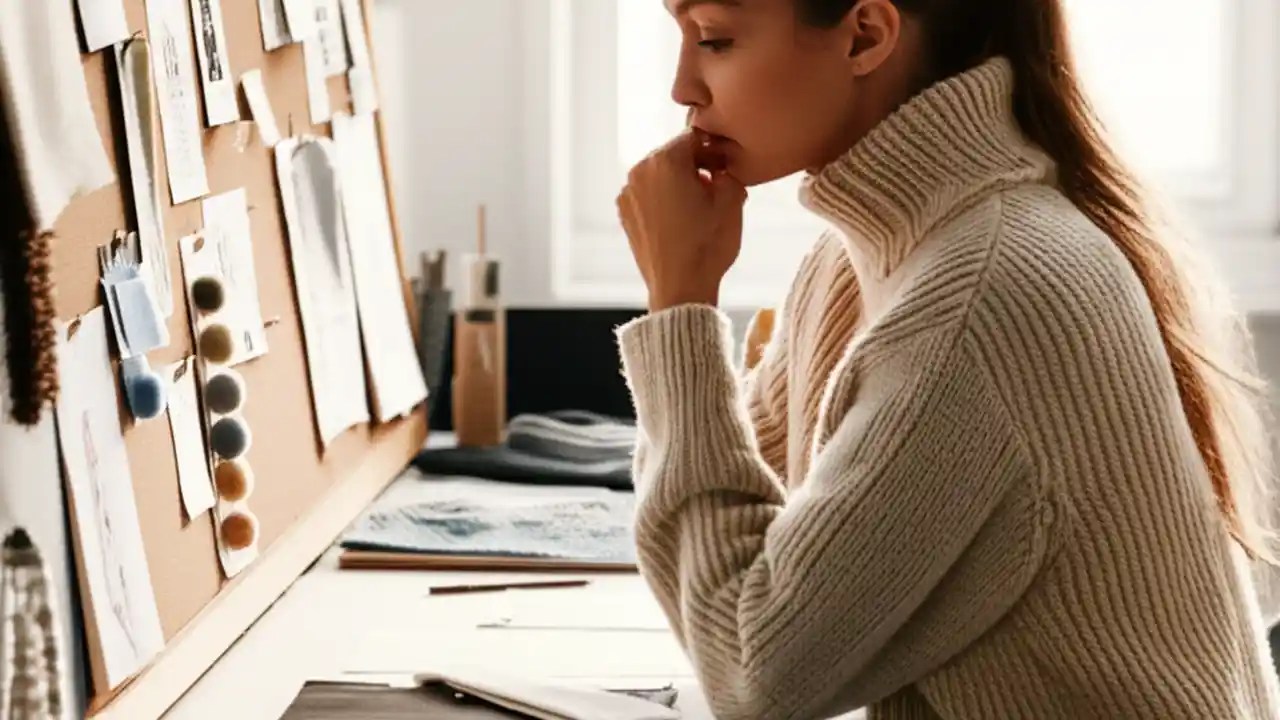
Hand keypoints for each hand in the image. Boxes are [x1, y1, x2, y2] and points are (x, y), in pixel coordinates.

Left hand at [616, 128, 746, 311]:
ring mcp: (628, 194)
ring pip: (659, 176)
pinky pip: (648, 196)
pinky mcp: (625, 215)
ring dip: (678, 183)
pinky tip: (681, 221)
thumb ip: (728, 170)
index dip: (714, 149)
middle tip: (716, 186)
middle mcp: (640, 171)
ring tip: (699, 208)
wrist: (681, 288)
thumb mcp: (732, 199)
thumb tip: (720, 168)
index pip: (693, 137)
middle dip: (695, 166)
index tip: (725, 166)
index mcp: (665, 160)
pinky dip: (663, 200)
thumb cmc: (707, 245)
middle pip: (673, 155)